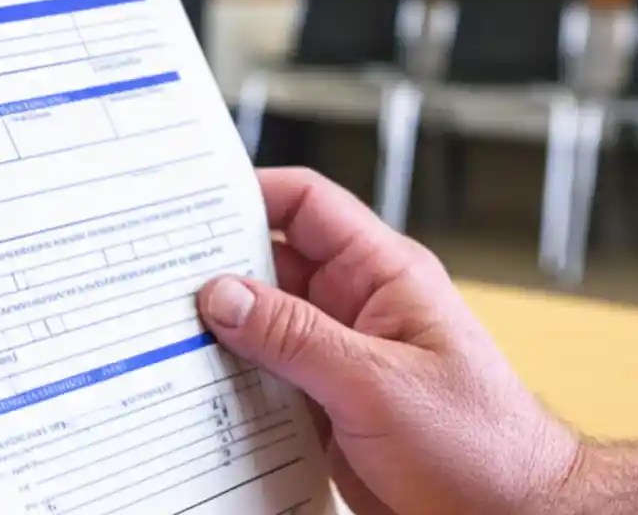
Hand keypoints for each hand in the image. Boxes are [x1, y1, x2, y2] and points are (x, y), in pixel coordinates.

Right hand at [197, 168, 580, 514]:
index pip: (308, 206)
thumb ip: (295, 336)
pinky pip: (263, 375)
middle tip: (156, 275)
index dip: (251, 193)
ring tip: (162, 331)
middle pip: (271, 263)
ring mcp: (336, 355)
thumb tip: (222, 294)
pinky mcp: (322, 402)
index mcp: (383, 275)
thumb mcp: (378, 382)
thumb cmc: (481, 445)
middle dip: (217, 267)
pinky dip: (229, 379)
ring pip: (259, 323)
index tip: (193, 203)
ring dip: (219, 330)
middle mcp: (354, 306)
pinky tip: (194, 386)